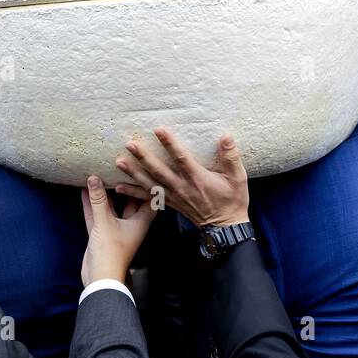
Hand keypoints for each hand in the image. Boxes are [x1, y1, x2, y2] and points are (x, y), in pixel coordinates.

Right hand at [80, 175, 156, 287]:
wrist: (100, 279)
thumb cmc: (111, 252)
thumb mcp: (104, 222)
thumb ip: (99, 199)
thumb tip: (93, 177)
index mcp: (141, 221)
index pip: (150, 197)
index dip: (147, 181)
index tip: (143, 165)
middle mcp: (131, 223)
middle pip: (130, 198)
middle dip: (124, 183)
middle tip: (118, 164)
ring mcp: (116, 228)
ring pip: (111, 205)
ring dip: (105, 192)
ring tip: (98, 172)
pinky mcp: (102, 233)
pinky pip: (97, 213)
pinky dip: (91, 202)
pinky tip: (83, 189)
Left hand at [114, 127, 249, 227]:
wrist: (226, 228)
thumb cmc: (233, 200)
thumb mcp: (238, 178)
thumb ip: (231, 157)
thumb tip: (226, 136)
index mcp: (197, 179)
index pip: (181, 158)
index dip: (170, 144)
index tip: (158, 129)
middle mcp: (182, 188)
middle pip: (159, 171)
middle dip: (144, 157)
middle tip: (129, 144)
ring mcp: (174, 197)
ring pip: (150, 184)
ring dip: (133, 173)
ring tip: (119, 162)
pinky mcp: (170, 204)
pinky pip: (149, 198)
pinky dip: (133, 193)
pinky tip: (119, 188)